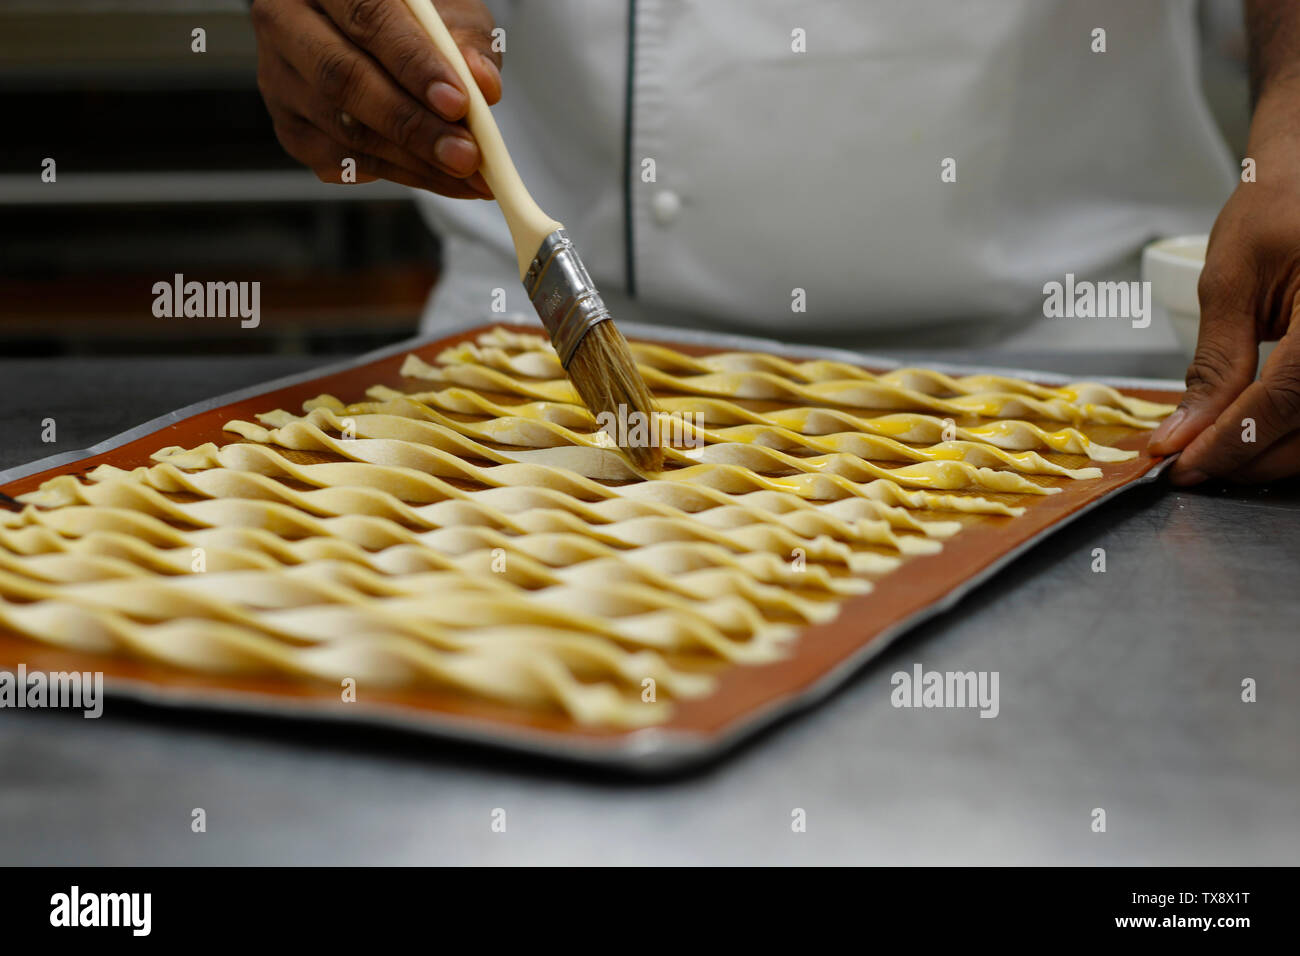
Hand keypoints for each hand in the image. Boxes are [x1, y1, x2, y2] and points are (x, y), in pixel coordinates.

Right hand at [250, 0, 500, 196]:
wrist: (377, 36)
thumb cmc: (415, 17)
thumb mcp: (448, 12)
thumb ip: (466, 42)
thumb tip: (482, 83)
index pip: (367, 17)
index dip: (413, 64)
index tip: (459, 103)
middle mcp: (286, 23)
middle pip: (342, 79)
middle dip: (412, 125)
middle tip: (465, 155)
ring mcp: (280, 79)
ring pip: (343, 129)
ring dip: (413, 161)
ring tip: (467, 175)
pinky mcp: (291, 127)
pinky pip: (342, 162)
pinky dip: (400, 175)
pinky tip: (441, 178)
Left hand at [1149, 83, 1299, 483]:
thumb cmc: (1279, 208)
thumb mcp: (1232, 279)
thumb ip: (1214, 362)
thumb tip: (1183, 433)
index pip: (1287, 397)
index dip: (1232, 441)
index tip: (1182, 465)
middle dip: (1249, 458)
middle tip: (1193, 467)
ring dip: (1274, 455)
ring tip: (1217, 454)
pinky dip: (1295, 433)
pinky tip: (1256, 436)